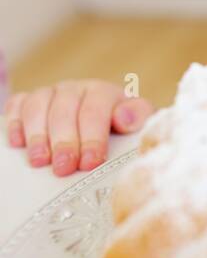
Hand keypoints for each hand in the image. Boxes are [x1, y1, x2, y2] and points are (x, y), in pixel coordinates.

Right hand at [4, 80, 153, 175]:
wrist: (109, 124)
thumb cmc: (124, 132)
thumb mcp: (141, 126)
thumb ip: (139, 120)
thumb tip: (125, 118)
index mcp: (105, 93)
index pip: (96, 111)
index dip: (92, 138)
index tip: (89, 163)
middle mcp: (76, 89)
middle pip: (65, 110)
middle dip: (64, 141)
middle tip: (63, 168)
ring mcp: (51, 94)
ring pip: (38, 106)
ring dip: (37, 135)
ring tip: (39, 161)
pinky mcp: (30, 102)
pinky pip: (17, 105)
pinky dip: (14, 122)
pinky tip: (17, 143)